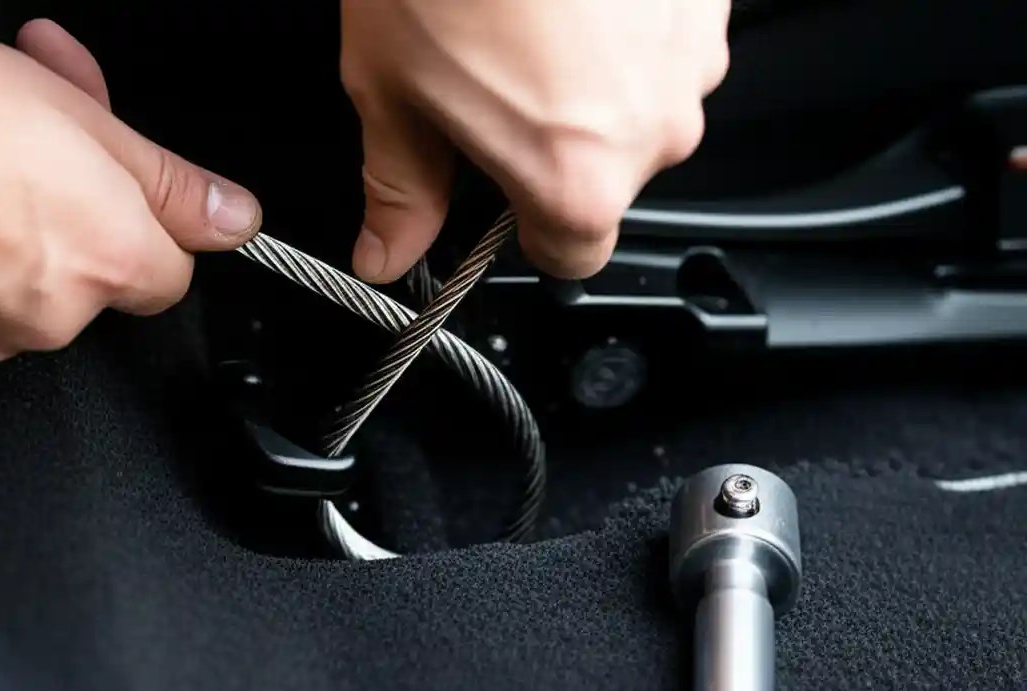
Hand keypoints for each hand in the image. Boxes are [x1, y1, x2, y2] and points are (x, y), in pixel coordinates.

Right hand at [0, 15, 260, 386]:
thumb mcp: (74, 115)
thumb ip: (166, 181)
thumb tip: (236, 218)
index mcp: (103, 259)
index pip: (165, 275)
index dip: (138, 231)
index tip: (104, 199)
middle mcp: (43, 320)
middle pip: (78, 291)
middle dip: (52, 231)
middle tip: (0, 159)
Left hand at [340, 0, 730, 281]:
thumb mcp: (392, 89)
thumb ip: (401, 189)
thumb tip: (388, 250)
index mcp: (576, 177)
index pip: (570, 256)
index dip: (529, 228)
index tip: (502, 191)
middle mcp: (655, 128)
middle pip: (608, 177)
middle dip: (556, 143)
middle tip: (495, 76)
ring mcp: (694, 58)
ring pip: (641, 106)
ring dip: (594, 82)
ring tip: (532, 22)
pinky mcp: (711, 4)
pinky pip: (666, 44)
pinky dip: (624, 31)